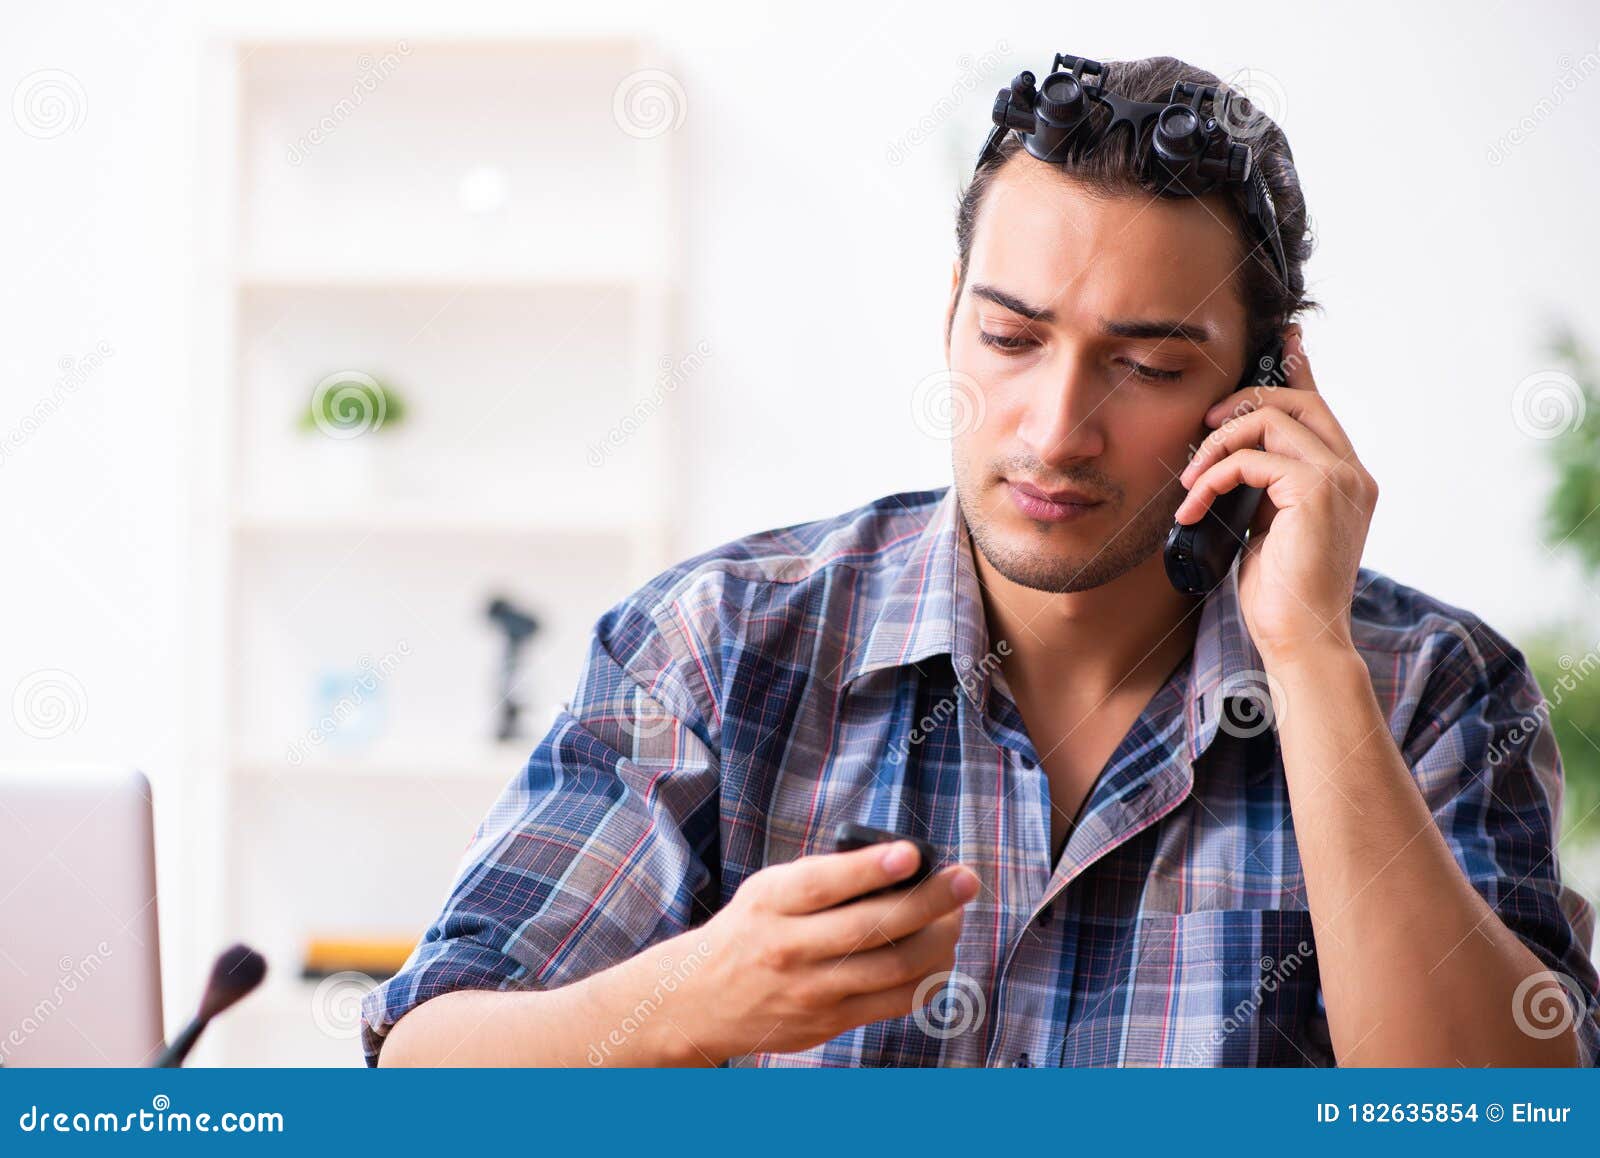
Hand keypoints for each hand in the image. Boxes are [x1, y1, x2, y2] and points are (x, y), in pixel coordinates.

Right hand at [678, 840, 979, 1061]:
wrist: (700, 1000)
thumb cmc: (750, 930)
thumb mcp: (768, 891)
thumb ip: (822, 878)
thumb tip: (899, 866)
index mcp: (771, 903)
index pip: (824, 884)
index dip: (871, 867)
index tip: (913, 853)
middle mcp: (790, 948)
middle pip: (872, 928)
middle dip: (929, 902)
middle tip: (965, 881)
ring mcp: (811, 991)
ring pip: (893, 970)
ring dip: (938, 942)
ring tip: (954, 920)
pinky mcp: (828, 1022)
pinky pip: (892, 1002)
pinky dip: (925, 979)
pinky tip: (938, 958)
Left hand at [1173, 327, 1377, 666]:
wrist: (1301, 641)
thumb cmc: (1281, 597)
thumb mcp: (1268, 530)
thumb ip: (1265, 490)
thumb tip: (1236, 461)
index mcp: (1346, 480)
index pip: (1318, 408)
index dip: (1297, 369)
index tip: (1280, 341)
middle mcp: (1352, 473)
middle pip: (1298, 399)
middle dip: (1244, 399)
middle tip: (1204, 427)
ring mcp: (1340, 480)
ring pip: (1270, 418)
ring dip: (1216, 445)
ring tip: (1190, 482)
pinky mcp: (1315, 492)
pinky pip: (1251, 458)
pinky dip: (1213, 476)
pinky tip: (1192, 507)